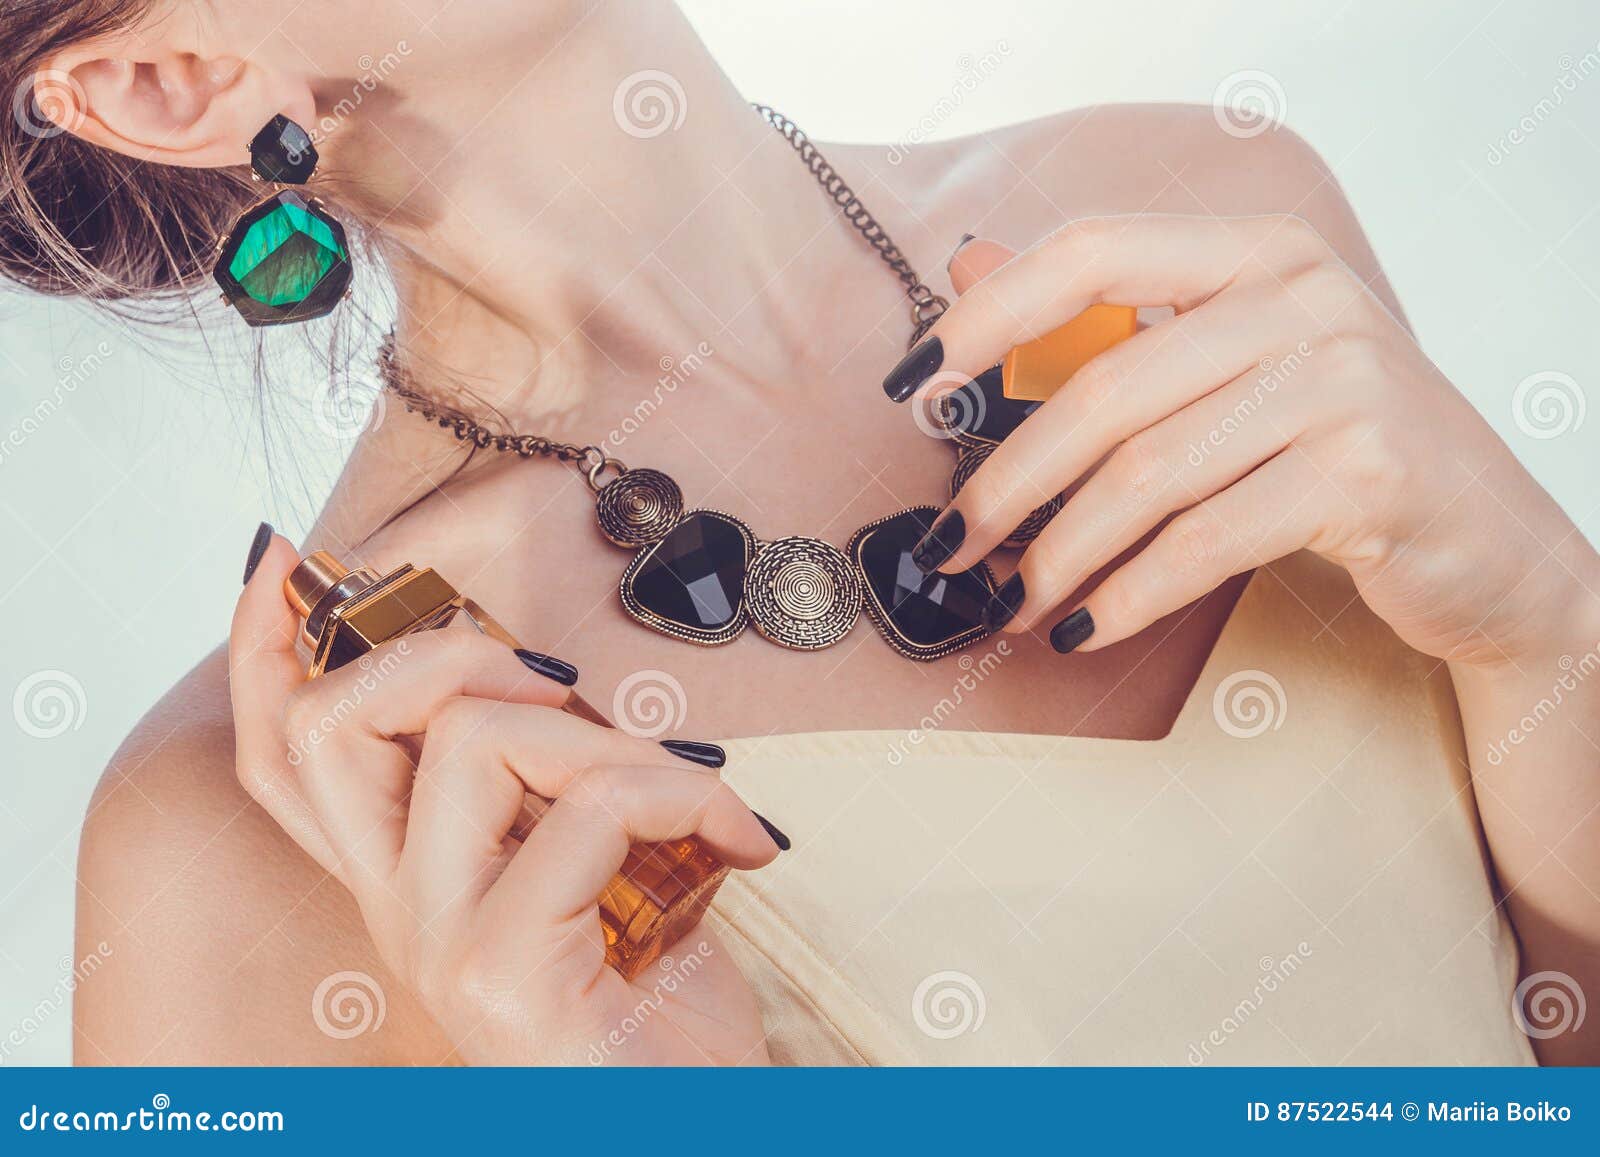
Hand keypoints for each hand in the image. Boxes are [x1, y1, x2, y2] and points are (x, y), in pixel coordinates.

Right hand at [228, 535, 780, 1064]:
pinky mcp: (504, 976)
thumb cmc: (661, 1013)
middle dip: (448, 649)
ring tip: (692, 798)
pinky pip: (586, 807)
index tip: (285, 559)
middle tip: (557, 679)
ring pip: (474, 740)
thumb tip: (559, 683)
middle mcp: (397, 916)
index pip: (285, 761)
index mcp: (406, 884)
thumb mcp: (598, 878)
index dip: (263, 652)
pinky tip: (740, 840)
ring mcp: (439, 948)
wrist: (701, 1122)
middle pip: (337, 724)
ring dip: (612, 738)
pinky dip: (683, 795)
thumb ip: (551, 792)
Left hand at [888, 216, 1591, 668]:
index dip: (989, 315)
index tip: (912, 383)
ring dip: (1060, 554)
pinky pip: (1205, 539)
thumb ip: (1109, 316)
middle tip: (955, 545)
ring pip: (1147, 474)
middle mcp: (1306, 295)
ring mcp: (1346, 379)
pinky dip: (1128, 592)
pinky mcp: (1368, 472)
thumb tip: (969, 267)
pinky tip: (1083, 627)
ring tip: (1015, 602)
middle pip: (1105, 389)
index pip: (1094, 250)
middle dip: (1009, 481)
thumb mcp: (1230, 364)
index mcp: (1259, 248)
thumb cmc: (1333, 447)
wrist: (1488, 543)